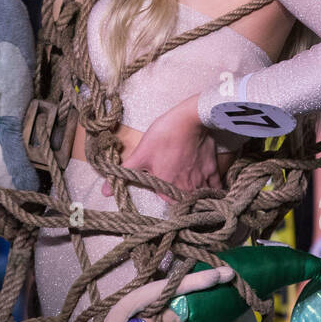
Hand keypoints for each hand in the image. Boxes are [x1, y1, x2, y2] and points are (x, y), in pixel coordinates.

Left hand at [107, 96, 225, 199]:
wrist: (191, 119)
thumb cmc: (164, 135)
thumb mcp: (141, 153)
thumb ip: (124, 173)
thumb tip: (105, 191)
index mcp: (167, 188)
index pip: (164, 201)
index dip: (161, 193)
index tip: (161, 186)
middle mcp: (186, 189)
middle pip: (183, 201)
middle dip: (180, 198)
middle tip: (177, 187)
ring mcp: (201, 181)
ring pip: (200, 197)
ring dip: (197, 197)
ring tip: (192, 190)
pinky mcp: (212, 171)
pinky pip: (215, 188)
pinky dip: (212, 190)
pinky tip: (210, 189)